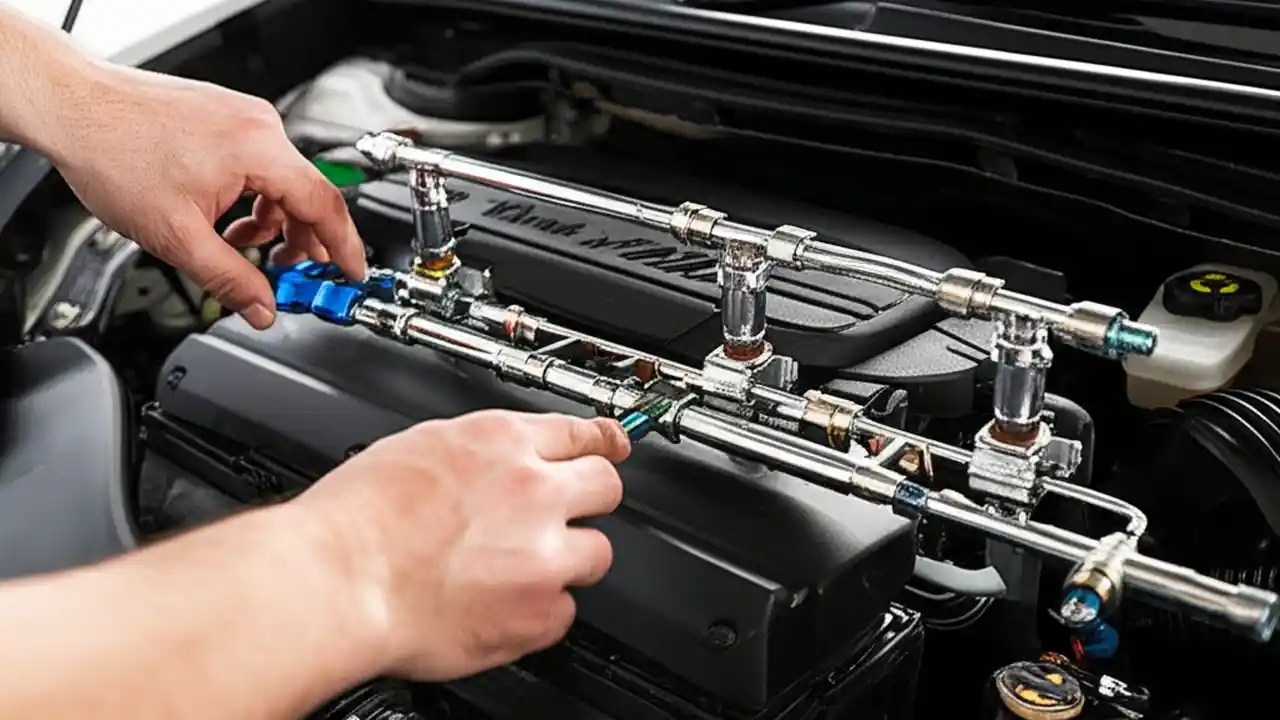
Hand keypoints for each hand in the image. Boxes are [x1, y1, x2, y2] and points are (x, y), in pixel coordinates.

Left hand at [39, 61, 365, 328]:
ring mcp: (242, 117)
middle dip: (299, 240)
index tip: (352, 273)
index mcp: (258, 149)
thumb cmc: (113, 152)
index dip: (344, 247)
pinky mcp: (225, 116)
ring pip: (279, 181)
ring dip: (269, 220)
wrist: (72, 109)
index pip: (325, 204)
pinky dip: (251, 196)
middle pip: (305, 194)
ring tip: (238, 245)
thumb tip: (263, 308)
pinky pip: (258, 164)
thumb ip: (230, 280)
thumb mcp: (177, 237)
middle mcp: (258, 125)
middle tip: (286, 273)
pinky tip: (224, 217)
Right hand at [294, 410, 630, 680]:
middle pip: (607, 486)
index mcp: (499, 442)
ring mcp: (542, 552)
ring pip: (596, 553)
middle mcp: (532, 490)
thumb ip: (474, 456)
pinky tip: (501, 607)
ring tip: (519, 572)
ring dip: (566, 562)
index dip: (600, 441)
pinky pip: (564, 612)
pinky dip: (537, 614)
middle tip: (564, 517)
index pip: (580, 432)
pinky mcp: (537, 610)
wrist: (337, 579)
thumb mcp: (417, 448)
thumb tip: (491, 466)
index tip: (612, 445)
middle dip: (590, 501)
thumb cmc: (354, 519)